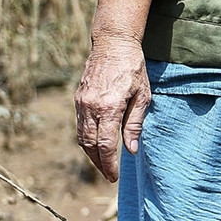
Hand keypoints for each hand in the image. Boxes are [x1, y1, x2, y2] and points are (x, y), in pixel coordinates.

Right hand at [76, 0, 155, 182]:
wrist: (113, 44)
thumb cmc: (133, 69)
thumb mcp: (142, 95)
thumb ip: (135, 123)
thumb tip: (131, 149)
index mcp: (109, 107)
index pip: (105, 145)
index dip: (109, 164)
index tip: (113, 176)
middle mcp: (91, 107)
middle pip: (90, 145)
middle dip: (98, 163)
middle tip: (108, 175)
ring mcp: (81, 103)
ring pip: (81, 137)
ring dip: (91, 153)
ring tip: (103, 163)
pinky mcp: (78, 99)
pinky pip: (79, 126)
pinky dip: (86, 139)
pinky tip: (96, 144)